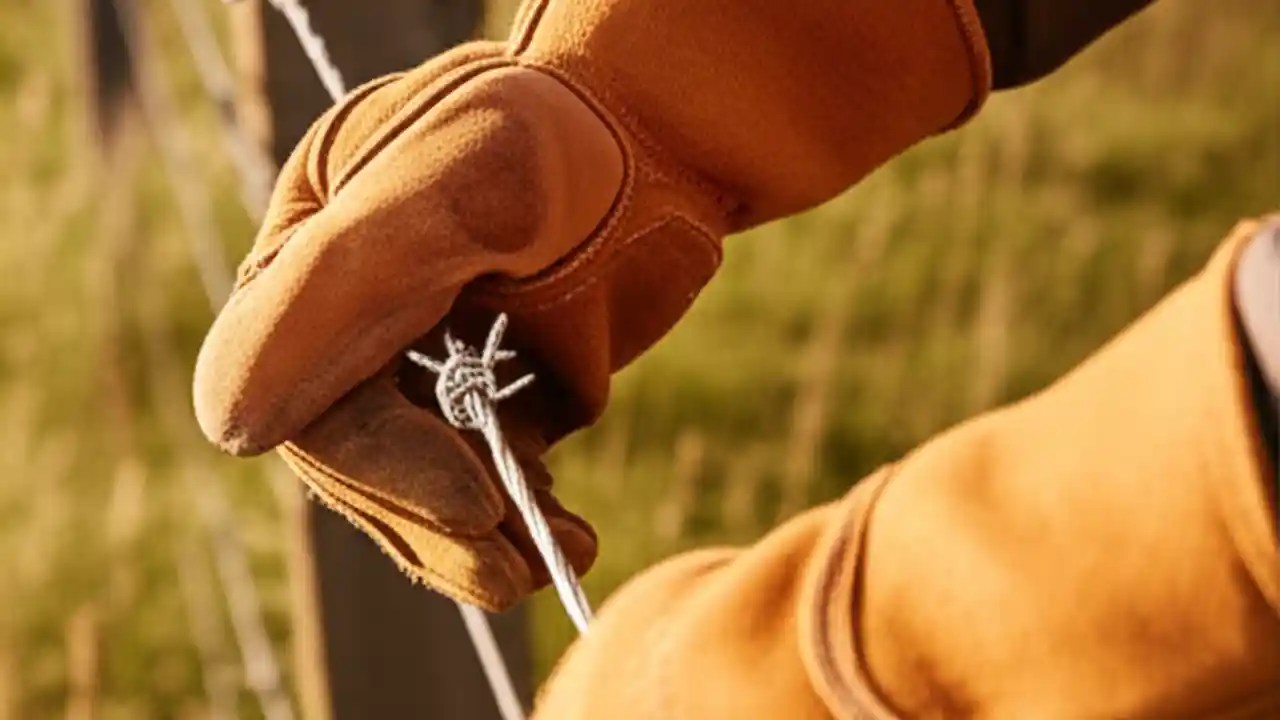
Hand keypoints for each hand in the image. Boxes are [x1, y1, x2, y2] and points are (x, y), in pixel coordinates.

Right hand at [192, 0, 989, 607]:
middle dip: (441, 519)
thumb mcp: (462, 177)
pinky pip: (471, 479)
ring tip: (567, 557)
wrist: (653, 132)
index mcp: (305, 257)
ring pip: (413, 483)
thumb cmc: (562, 136)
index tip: (475, 503)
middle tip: (522, 567)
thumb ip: (347, 281)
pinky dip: (513, 515)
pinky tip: (563, 531)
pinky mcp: (473, 397)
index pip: (293, 384)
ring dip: (482, 538)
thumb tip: (233, 426)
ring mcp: (408, 364)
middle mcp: (340, 322)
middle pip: (354, 453)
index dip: (378, 462)